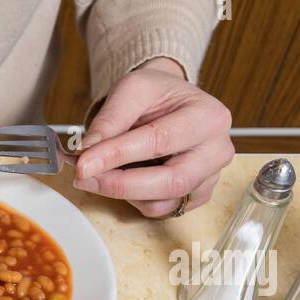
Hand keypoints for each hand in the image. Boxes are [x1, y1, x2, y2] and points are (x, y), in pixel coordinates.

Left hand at [72, 58, 233, 217]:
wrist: (171, 104)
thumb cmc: (157, 96)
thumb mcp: (132, 89)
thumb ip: (110, 119)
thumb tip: (87, 150)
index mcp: (208, 117)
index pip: (159, 141)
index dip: (116, 155)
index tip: (83, 164)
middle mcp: (217, 151)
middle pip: (169, 181)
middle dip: (118, 184)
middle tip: (82, 177)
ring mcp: (209, 178)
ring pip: (161, 203)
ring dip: (122, 194)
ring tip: (100, 173)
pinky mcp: (196, 197)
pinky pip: (161, 210)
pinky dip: (134, 200)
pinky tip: (123, 179)